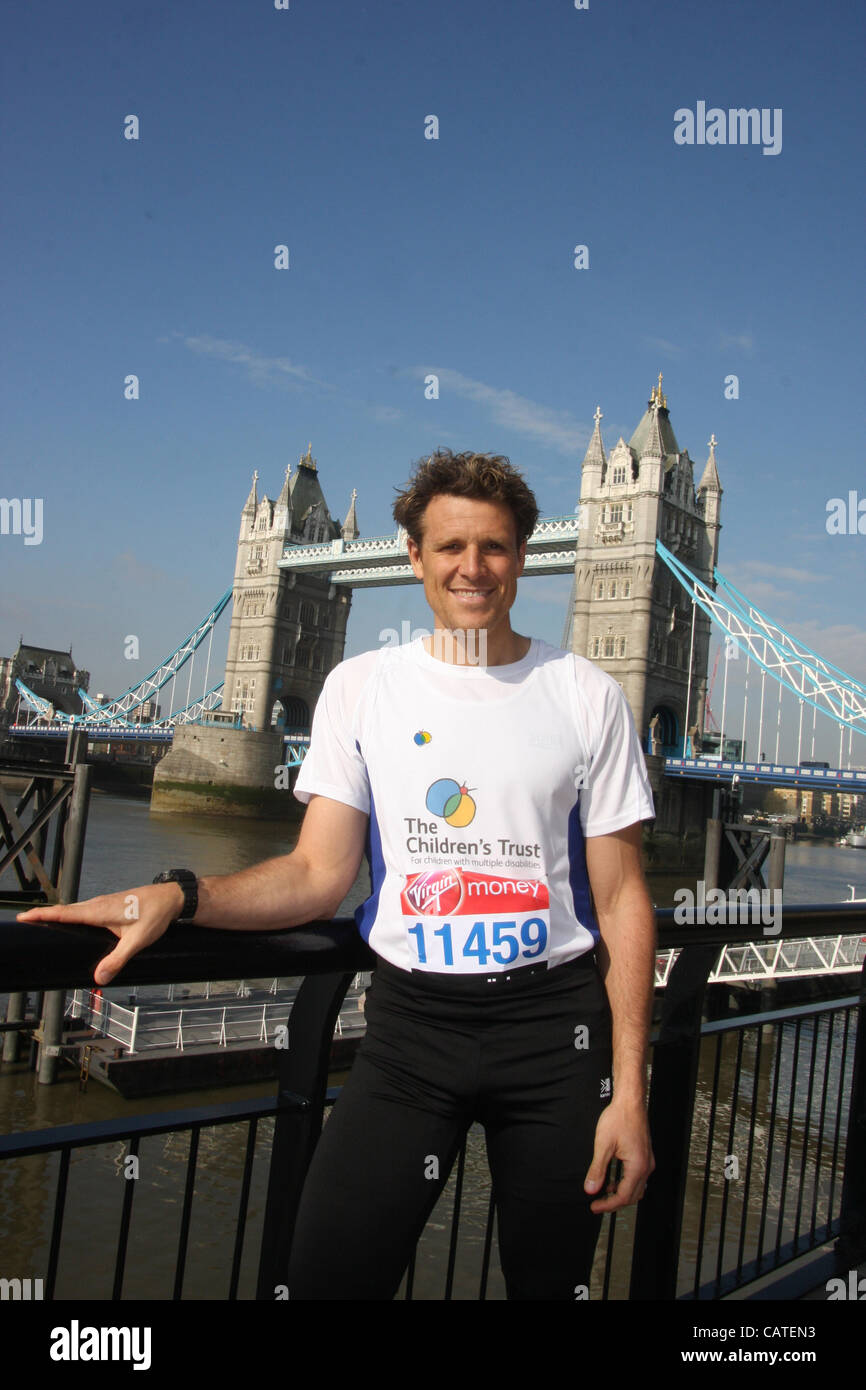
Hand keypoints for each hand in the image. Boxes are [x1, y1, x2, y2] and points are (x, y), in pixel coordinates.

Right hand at [16, 883, 183, 984]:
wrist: (171, 899)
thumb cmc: (155, 915)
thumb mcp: (136, 941)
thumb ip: (117, 959)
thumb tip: (98, 978)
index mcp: (99, 910)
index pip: (64, 913)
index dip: (43, 915)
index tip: (24, 917)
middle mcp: (97, 904)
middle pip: (64, 910)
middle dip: (44, 915)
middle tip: (24, 922)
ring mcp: (103, 904)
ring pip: (74, 910)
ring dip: (56, 914)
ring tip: (39, 923)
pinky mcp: (109, 906)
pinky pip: (83, 910)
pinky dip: (70, 914)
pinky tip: (68, 923)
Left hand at [583, 1096, 654, 1213]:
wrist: (630, 1102)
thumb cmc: (619, 1118)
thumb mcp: (603, 1145)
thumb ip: (597, 1169)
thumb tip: (591, 1188)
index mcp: (637, 1166)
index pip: (623, 1196)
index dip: (607, 1205)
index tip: (595, 1206)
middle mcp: (646, 1166)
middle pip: (632, 1196)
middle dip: (614, 1202)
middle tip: (598, 1204)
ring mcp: (647, 1161)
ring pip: (637, 1188)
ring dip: (621, 1193)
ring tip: (604, 1192)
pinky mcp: (645, 1155)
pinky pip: (638, 1177)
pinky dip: (626, 1183)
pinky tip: (614, 1178)